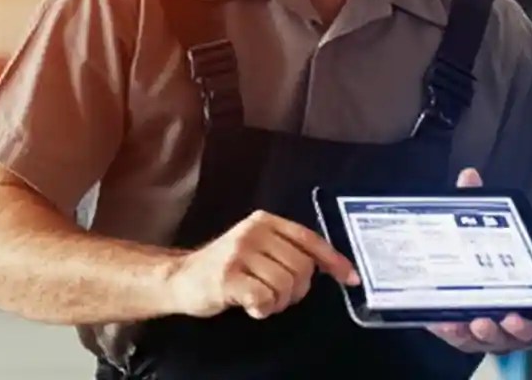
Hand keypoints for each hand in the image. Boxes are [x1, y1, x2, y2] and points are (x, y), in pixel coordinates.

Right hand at [168, 209, 359, 319]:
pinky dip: (262, 309)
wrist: (181, 278)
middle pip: (302, 267)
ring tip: (260, 298)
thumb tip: (330, 266)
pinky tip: (249, 305)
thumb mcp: (258, 248)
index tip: (351, 277)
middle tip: (277, 295)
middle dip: (296, 290)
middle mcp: (254, 231)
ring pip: (285, 285)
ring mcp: (239, 252)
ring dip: (277, 302)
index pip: (310, 239)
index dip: (334, 260)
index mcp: (266, 221)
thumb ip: (288, 251)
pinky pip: (264, 298)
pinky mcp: (228, 276)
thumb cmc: (226, 267)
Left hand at [426, 168, 531, 354]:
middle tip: (515, 316)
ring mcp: (491, 329)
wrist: (448, 286)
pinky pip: (461, 339)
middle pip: (527, 326)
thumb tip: (468, 177)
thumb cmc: (479, 264)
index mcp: (528, 288)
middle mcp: (515, 313)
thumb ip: (476, 209)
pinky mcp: (463, 336)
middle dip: (523, 325)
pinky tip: (447, 322)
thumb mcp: (479, 234)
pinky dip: (455, 332)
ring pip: (495, 339)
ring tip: (481, 320)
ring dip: (490, 332)